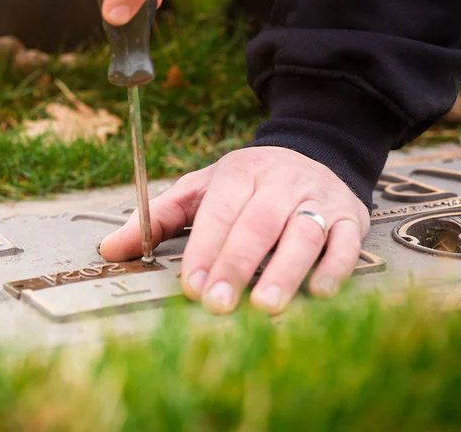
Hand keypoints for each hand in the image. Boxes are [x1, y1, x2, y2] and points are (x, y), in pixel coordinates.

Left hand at [99, 147, 369, 313]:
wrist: (314, 152)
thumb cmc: (246, 185)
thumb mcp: (201, 190)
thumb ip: (157, 217)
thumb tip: (109, 250)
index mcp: (240, 172)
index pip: (219, 210)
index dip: (204, 248)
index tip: (190, 287)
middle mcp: (281, 182)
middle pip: (259, 222)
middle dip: (236, 264)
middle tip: (218, 305)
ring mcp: (318, 198)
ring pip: (304, 232)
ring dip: (285, 270)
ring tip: (266, 307)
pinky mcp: (351, 216)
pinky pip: (347, 241)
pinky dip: (335, 266)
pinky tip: (319, 293)